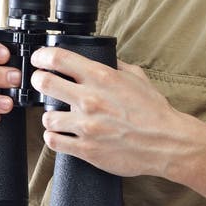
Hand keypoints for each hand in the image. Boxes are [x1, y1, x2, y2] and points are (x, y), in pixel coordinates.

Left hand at [30, 48, 203, 178]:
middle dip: (39, 81)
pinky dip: (54, 137)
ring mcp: (86, 126)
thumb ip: (115, 66)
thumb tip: (101, 58)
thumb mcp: (137, 77)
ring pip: (46, 117)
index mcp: (101, 77)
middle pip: (44, 83)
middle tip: (42, 84)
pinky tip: (61, 134)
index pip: (59, 58)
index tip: (39, 59)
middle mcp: (90, 99)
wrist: (166, 142)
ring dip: (50, 115)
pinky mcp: (86, 149)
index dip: (42, 56)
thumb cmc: (154, 111)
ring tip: (58, 116)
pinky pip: (54, 141)